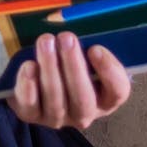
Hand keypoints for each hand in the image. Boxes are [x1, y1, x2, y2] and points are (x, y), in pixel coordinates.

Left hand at [8, 33, 130, 130]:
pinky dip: (28, 86)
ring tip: (45, 41)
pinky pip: (30, 106)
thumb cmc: (68, 63)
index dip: (109, 71)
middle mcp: (84, 113)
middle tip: (67, 37)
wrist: (38, 82)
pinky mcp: (32, 115)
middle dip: (74, 66)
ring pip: (56, 100)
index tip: (96, 48)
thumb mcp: (84, 54)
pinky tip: (29, 66)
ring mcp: (58, 118)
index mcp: (105, 98)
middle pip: (84, 98)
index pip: (118, 91)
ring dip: (50, 68)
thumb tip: (82, 28)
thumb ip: (87, 46)